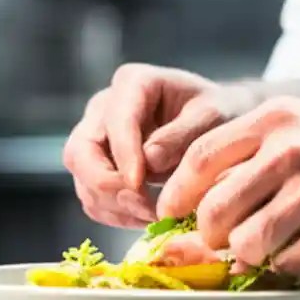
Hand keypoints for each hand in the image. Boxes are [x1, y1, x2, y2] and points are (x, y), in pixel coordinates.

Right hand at [63, 64, 222, 227]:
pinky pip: (92, 197)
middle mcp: (105, 107)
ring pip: (82, 178)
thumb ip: (182, 135)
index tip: (139, 184)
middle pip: (80, 151)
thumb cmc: (217, 114)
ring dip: (114, 205)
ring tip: (155, 216)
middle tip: (145, 207)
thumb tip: (149, 160)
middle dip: (108, 185)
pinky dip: (115, 214)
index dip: (123, 154)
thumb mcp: (212, 117)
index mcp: (134, 82)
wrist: (218, 124)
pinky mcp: (97, 166)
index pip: (116, 119)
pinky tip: (147, 217)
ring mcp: (96, 137)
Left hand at [156, 97, 299, 275]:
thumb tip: (198, 190)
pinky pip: (287, 264)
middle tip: (220, 240)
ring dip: (246, 255)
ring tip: (263, 248)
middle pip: (215, 208)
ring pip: (246, 242)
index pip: (201, 157)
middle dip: (208, 235)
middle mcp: (293, 150)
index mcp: (278, 119)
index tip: (172, 212)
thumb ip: (255, 148)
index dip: (177, 192)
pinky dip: (285, 267)